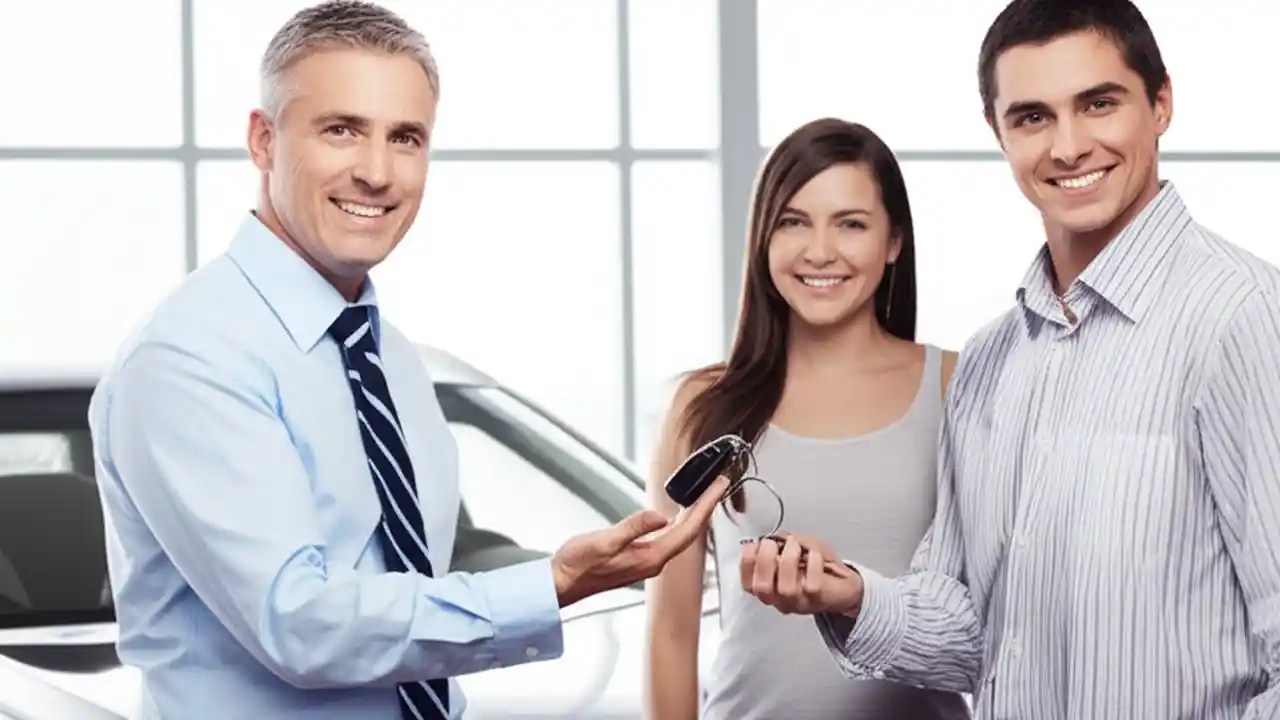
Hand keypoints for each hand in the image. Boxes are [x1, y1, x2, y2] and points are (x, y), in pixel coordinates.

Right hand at [552, 475, 728, 606]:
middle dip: (705, 508)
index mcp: (651, 558)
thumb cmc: (578, 565)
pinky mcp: (636, 558)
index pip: (688, 530)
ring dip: (693, 514)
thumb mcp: (605, 542)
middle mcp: (653, 562)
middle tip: (719, 484)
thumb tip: (661, 516)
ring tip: (705, 495)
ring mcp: (645, 561)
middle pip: (688, 532)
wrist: (560, 584)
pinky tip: (678, 515)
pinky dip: (677, 522)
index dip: (705, 506)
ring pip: (678, 535)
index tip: (719, 486)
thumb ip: (633, 528)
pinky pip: (665, 538)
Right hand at [740, 532, 862, 615]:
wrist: (843, 582)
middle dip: (764, 560)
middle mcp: (778, 599)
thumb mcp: (793, 547)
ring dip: (788, 560)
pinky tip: (814, 554)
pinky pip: (811, 586)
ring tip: (795, 545)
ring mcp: (798, 603)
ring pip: (786, 589)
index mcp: (768, 588)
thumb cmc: (814, 563)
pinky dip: (812, 565)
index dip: (747, 561)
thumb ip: (778, 543)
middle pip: (762, 588)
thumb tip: (769, 538)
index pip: (747, 583)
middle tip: (773, 543)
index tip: (756, 543)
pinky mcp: (817, 601)